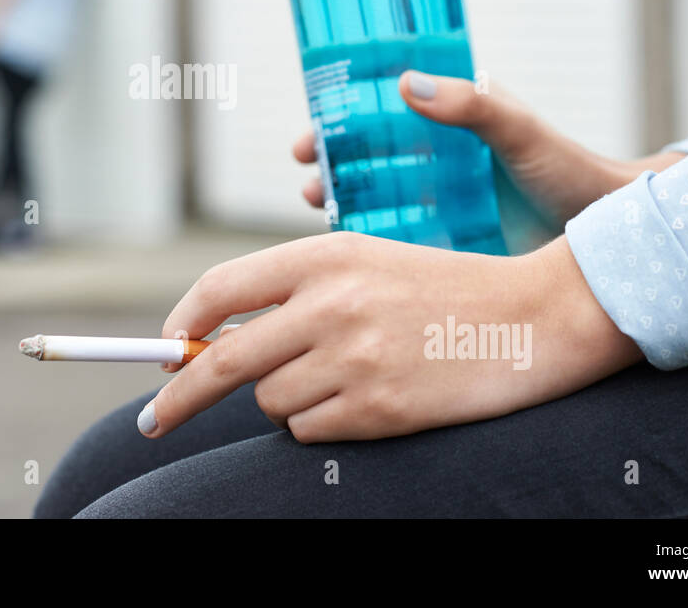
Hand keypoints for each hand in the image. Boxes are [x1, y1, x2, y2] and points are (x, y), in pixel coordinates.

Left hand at [139, 231, 640, 442]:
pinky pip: (308, 431)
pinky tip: (366, 399)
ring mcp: (354, 359)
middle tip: (153, 421)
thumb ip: (292, 291)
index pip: (221, 289)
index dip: (179, 324)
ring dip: (284, 401)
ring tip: (341, 377)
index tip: (162, 348)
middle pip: (221, 361)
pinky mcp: (378, 409)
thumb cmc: (441, 289)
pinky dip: (320, 424)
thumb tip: (208, 340)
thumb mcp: (365, 262)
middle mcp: (331, 304)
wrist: (534, 317)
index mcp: (324, 256)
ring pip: (267, 402)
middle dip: (177, 396)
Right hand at [294, 70, 683, 251]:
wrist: (604, 239)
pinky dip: (367, 243)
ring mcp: (437, 202)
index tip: (309, 135)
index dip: (336, 122)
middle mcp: (435, 160)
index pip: (379, 113)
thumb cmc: (568, 172)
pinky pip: (395, 240)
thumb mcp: (519, 132)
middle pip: (364, 157)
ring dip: (339, 203)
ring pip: (372, 198)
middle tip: (306, 179)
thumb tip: (407, 83)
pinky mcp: (444, 242)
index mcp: (449, 122)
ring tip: (319, 211)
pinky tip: (347, 254)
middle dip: (327, 167)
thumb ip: (474, 106)